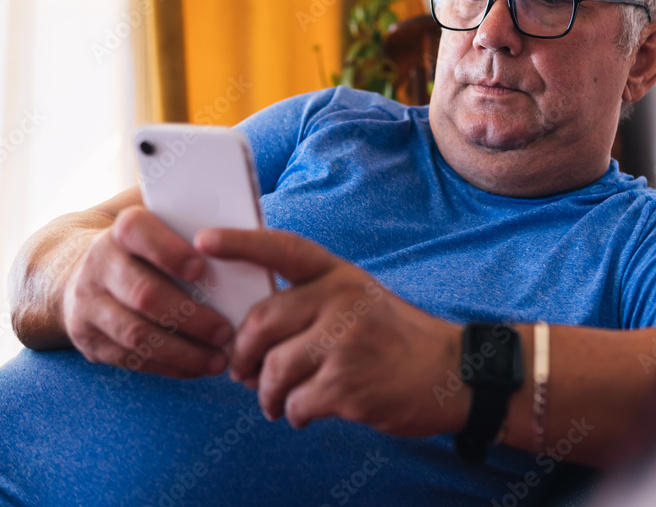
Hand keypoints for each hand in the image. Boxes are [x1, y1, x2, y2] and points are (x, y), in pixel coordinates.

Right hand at [58, 206, 233, 377]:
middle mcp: (99, 264)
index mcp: (123, 230)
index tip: (202, 269)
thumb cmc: (147, 250)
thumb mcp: (162, 229)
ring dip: (183, 351)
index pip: (137, 231)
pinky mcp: (88, 339)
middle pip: (144, 294)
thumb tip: (246, 233)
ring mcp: (89, 304)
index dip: (169, 252)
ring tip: (218, 359)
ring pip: (137, 334)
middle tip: (226, 332)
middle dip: (190, 317)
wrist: (83, 273)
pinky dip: (169, 366)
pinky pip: (131, 359)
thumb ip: (194, 229)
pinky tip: (197, 367)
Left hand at [195, 228, 470, 436]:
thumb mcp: (359, 300)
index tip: (204, 240)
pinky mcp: (348, 384)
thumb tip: (250, 334)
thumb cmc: (396, 338)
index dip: (241, 242)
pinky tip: (305, 413)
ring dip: (266, 394)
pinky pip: (295, 402)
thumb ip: (311, 303)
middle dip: (242, 354)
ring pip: (272, 369)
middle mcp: (340, 301)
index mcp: (340, 275)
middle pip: (261, 321)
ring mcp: (344, 342)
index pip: (283, 249)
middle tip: (241, 371)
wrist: (450, 373)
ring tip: (276, 402)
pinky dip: (293, 414)